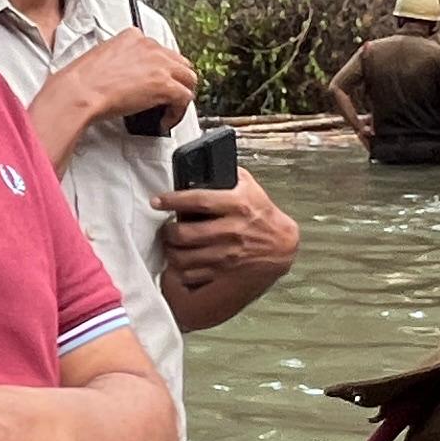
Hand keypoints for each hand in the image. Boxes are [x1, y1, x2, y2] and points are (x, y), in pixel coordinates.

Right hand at [42, 31, 198, 134]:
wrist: (80, 91)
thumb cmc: (83, 80)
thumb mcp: (103, 58)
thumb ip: (121, 62)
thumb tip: (128, 77)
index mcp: (133, 37)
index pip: (159, 51)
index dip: (160, 70)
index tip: (155, 82)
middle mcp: (149, 46)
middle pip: (179, 63)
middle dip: (176, 80)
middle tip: (169, 96)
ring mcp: (159, 65)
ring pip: (188, 79)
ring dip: (181, 95)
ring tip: (170, 109)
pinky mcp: (164, 85)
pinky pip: (185, 98)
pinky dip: (178, 112)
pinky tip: (166, 120)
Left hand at [154, 174, 297, 291]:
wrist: (282, 246)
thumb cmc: (263, 215)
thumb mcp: (250, 189)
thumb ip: (228, 176)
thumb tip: (203, 166)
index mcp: (237, 205)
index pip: (198, 200)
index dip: (173, 200)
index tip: (157, 201)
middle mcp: (232, 230)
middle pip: (185, 233)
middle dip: (168, 231)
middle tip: (166, 228)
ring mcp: (227, 255)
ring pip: (184, 256)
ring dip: (171, 250)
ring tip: (172, 244)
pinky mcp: (225, 273)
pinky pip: (192, 274)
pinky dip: (181, 269)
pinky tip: (182, 260)